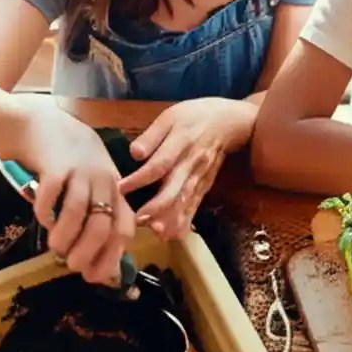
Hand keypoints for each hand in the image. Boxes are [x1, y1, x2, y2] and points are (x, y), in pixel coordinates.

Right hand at [26, 110, 136, 285]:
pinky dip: (46, 212)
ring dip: (65, 236)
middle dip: (87, 252)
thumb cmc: (72, 164)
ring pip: (77, 212)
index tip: (94, 276)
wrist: (45, 126)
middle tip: (71, 265)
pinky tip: (43, 220)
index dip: (111, 257)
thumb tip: (96, 264)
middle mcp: (103, 181)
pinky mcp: (55, 165)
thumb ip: (98, 217)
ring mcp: (80, 172)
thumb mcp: (94, 185)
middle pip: (102, 224)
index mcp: (116, 191)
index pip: (123, 229)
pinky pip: (51, 195)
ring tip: (55, 247)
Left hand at [117, 98, 250, 239]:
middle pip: (175, 188)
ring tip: (156, 231)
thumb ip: (152, 135)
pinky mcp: (205, 186)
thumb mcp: (170, 116)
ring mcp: (200, 177)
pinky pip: (195, 205)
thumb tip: (134, 153)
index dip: (140, 179)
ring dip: (172, 218)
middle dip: (157, 207)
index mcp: (181, 143)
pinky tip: (173, 235)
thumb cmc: (194, 116)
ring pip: (186, 201)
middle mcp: (191, 164)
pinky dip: (185, 221)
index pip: (159, 165)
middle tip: (137, 219)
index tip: (121, 188)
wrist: (229, 122)